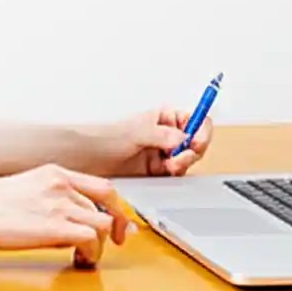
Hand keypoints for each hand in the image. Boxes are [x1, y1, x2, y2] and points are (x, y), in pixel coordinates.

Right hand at [0, 163, 133, 266]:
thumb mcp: (24, 187)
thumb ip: (48, 194)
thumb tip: (64, 213)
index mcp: (54, 173)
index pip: (102, 186)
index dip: (115, 207)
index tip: (118, 221)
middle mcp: (62, 185)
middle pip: (108, 205)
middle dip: (115, 227)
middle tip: (115, 242)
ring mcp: (60, 204)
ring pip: (104, 224)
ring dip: (101, 245)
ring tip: (86, 256)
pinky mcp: (56, 227)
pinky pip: (92, 240)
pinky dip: (92, 253)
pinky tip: (80, 260)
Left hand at [85, 107, 214, 177]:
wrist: (90, 158)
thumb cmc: (108, 136)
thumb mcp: (137, 131)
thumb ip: (163, 135)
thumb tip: (183, 138)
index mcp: (166, 117)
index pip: (195, 119)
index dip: (201, 130)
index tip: (196, 140)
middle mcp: (168, 134)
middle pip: (196, 141)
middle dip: (192, 150)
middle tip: (180, 156)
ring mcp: (164, 153)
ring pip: (188, 159)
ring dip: (182, 162)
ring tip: (169, 164)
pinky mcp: (159, 171)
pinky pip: (176, 172)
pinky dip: (174, 173)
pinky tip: (165, 171)